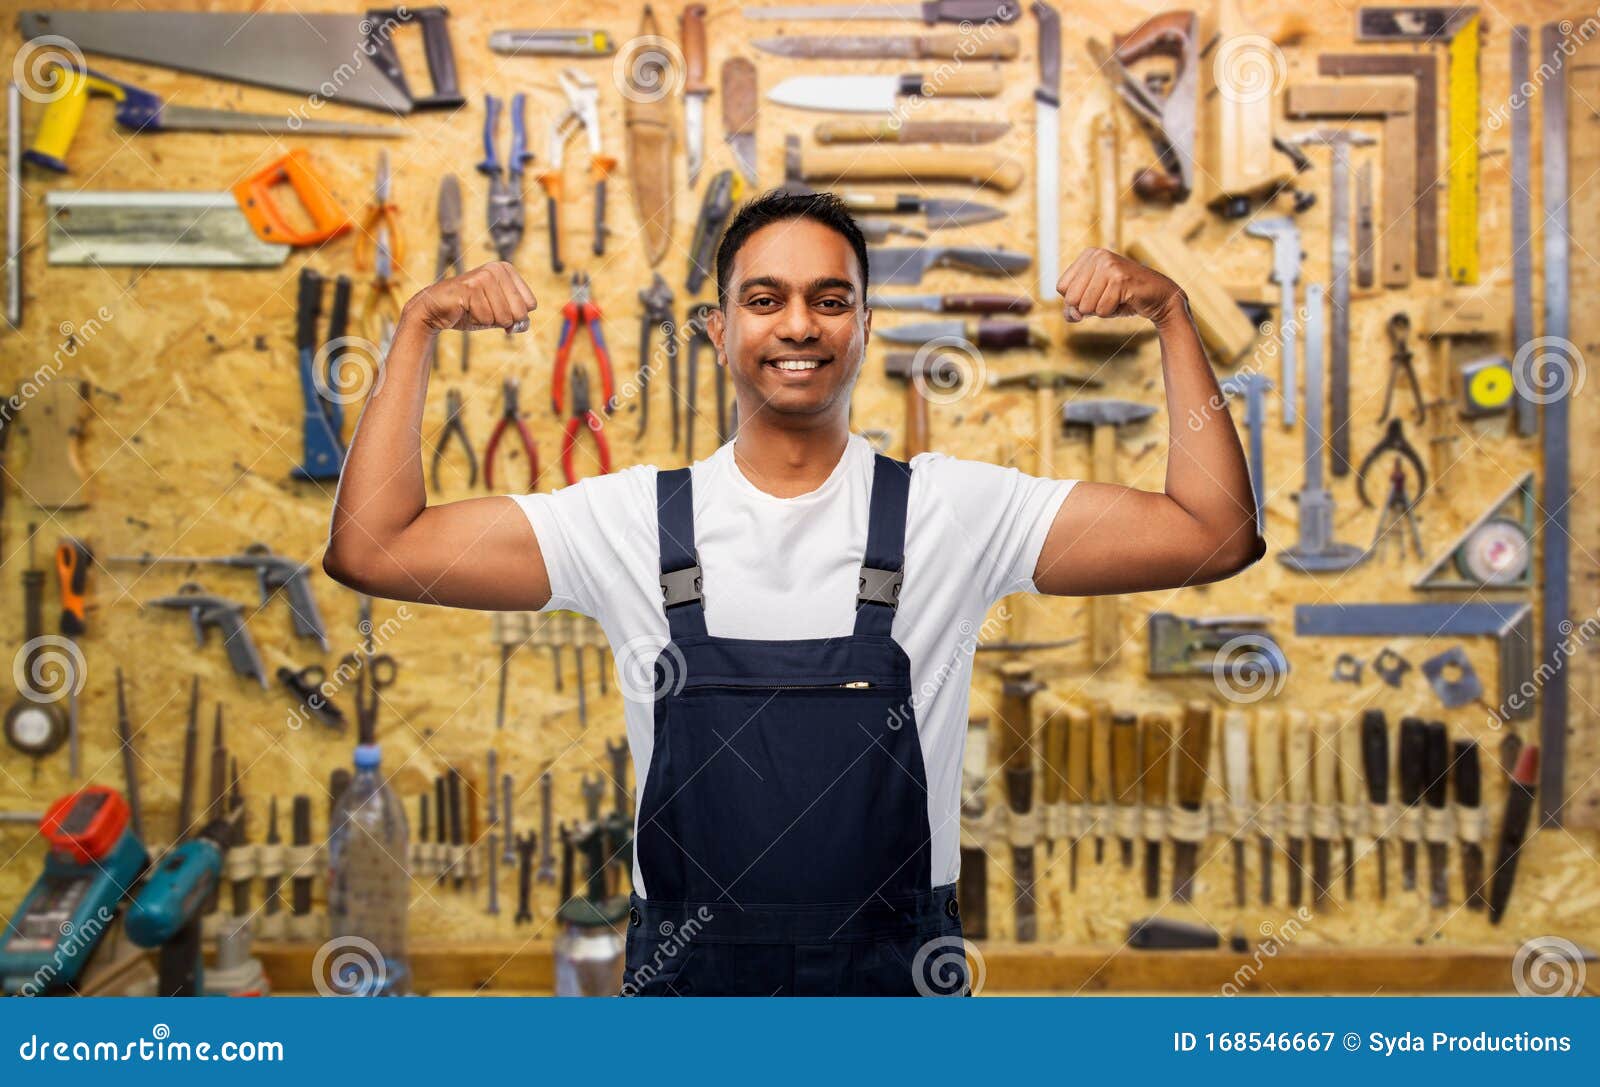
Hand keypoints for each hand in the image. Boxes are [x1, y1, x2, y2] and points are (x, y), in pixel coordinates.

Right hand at [403, 262, 536, 332]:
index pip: (531, 304)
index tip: (498, 309)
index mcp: (507, 270)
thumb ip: (518, 319)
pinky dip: (476, 320)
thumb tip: (524, 324)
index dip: (516, 316)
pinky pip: (486, 318)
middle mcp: (497, 269)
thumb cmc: (469, 310)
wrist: (436, 310)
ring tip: (473, 309)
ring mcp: (483, 276)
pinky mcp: (470, 287)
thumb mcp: (499, 315)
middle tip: (484, 311)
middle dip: (503, 320)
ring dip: (487, 320)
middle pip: (520, 312)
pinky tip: (464, 309)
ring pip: (503, 316)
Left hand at [1055, 247, 1182, 323]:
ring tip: (1117, 299)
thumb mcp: (1093, 302)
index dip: (1076, 300)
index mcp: (1088, 255)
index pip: (1061, 287)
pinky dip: (1112, 312)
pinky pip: (1102, 310)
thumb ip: (1074, 309)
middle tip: (1109, 298)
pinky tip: (1126, 300)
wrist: (1160, 297)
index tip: (1097, 294)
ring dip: (1102, 310)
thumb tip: (1072, 315)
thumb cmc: (1123, 299)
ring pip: (1085, 306)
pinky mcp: (1120, 278)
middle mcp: (1097, 255)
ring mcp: (1109, 265)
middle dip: (1088, 307)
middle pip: (1071, 298)